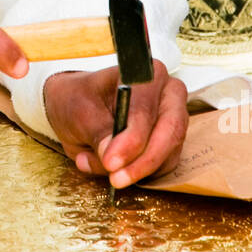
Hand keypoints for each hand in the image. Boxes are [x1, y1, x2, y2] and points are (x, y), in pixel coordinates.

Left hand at [42, 61, 187, 188]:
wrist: (77, 106)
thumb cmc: (78, 99)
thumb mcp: (78, 113)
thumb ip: (97, 133)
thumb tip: (112, 157)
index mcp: (146, 74)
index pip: (146, 110)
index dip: (132, 139)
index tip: (111, 162)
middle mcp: (168, 93)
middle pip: (170, 131)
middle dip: (143, 161)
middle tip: (115, 178)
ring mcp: (174, 118)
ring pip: (168, 153)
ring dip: (136, 169)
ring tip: (97, 165)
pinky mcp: (171, 142)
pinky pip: (164, 166)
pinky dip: (138, 174)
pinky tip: (110, 168)